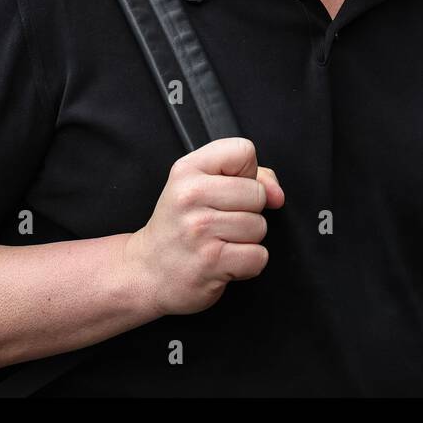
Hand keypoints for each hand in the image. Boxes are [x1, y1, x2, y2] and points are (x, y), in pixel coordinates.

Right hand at [126, 137, 284, 317]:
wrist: (146, 271)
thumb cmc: (178, 228)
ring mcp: (200, 229)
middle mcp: (191, 195)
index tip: (228, 190)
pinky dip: (247, 264)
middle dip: (248, 211)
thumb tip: (277, 194)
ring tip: (219, 241)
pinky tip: (224, 260)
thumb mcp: (199, 187)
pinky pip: (258, 256)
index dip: (246, 173)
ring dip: (247, 239)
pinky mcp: (211, 261)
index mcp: (187, 170)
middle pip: (257, 193)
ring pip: (259, 226)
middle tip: (220, 222)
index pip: (244, 151)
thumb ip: (245, 177)